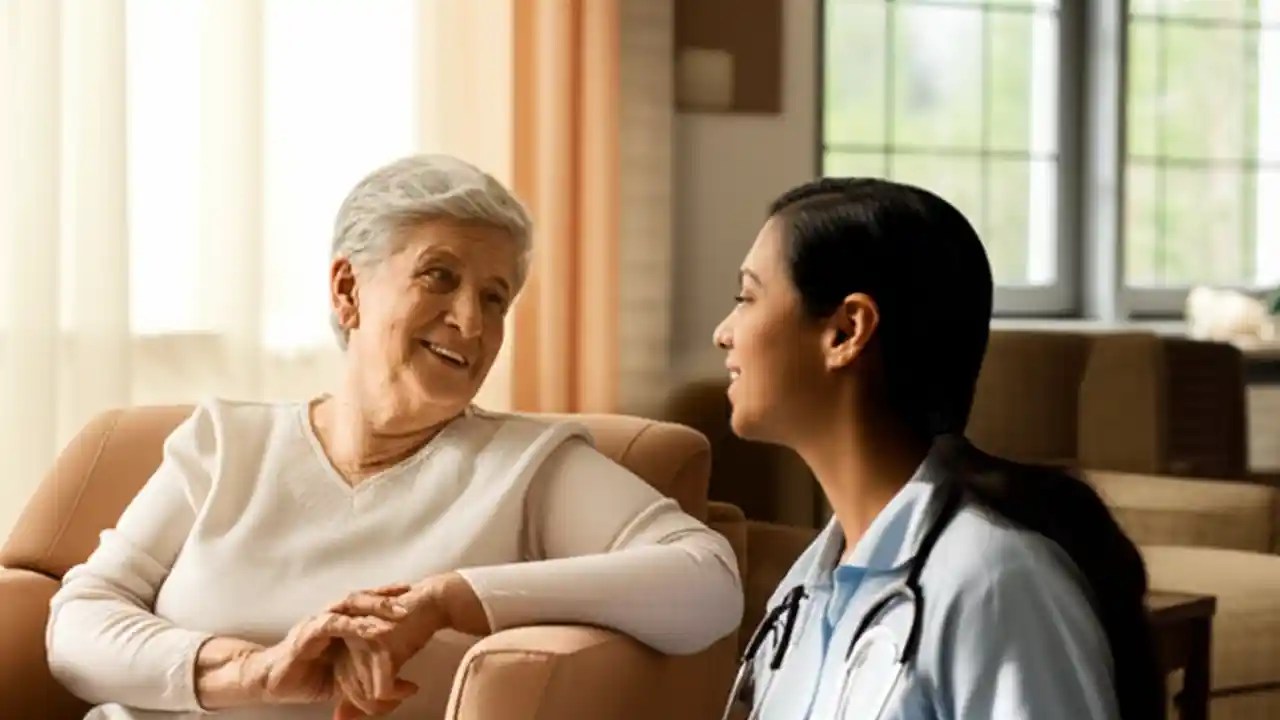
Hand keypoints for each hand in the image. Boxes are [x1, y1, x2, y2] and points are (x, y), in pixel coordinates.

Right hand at [238, 611, 399, 706]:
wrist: (270, 683)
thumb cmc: (310, 677)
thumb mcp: (351, 680)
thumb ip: (379, 682)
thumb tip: (412, 688)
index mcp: (339, 622)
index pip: (365, 602)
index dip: (387, 596)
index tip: (412, 593)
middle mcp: (329, 617)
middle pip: (360, 597)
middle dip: (386, 596)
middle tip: (410, 598)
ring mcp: (317, 623)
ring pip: (348, 605)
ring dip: (374, 607)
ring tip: (397, 613)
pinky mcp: (306, 636)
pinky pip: (332, 625)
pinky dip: (354, 626)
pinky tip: (372, 629)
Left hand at [328, 574, 485, 717]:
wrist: (428, 603)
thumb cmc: (406, 631)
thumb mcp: (380, 662)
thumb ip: (359, 689)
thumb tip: (340, 719)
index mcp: (342, 646)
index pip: (344, 688)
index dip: (364, 701)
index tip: (386, 699)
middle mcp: (346, 645)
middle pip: (354, 694)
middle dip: (378, 706)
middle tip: (398, 701)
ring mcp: (361, 644)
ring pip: (367, 695)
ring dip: (391, 701)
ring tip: (408, 689)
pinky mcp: (379, 646)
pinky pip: (383, 689)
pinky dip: (399, 693)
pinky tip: (411, 686)